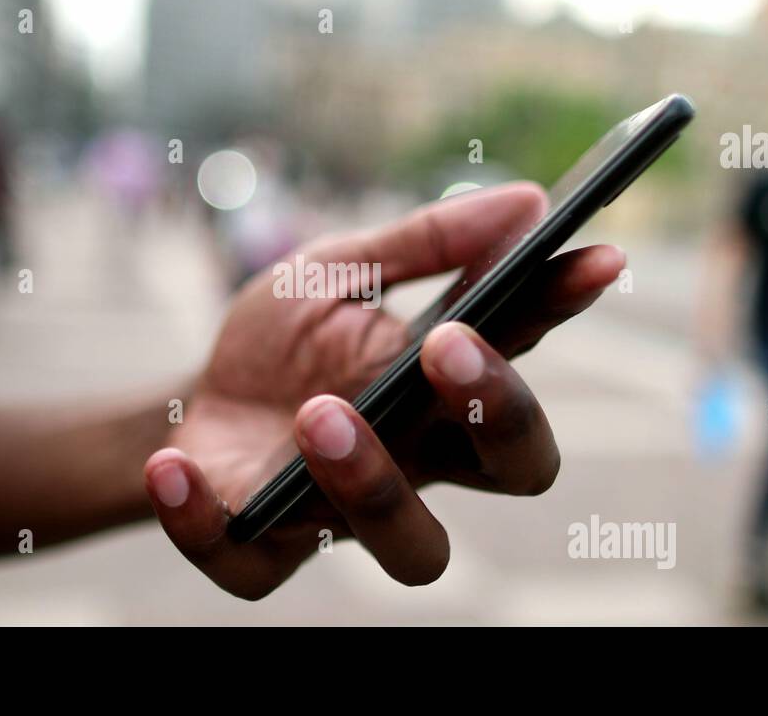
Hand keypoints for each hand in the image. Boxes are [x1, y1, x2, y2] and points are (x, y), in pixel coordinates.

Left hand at [143, 182, 625, 598]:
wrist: (186, 407)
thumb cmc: (280, 342)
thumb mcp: (334, 270)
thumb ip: (420, 243)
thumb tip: (527, 198)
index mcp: (442, 392)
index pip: (522, 353)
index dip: (560, 309)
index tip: (592, 256)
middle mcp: (419, 462)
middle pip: (517, 468)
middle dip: (499, 409)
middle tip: (444, 344)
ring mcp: (347, 516)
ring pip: (418, 550)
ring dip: (374, 481)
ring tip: (317, 414)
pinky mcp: (263, 553)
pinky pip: (253, 568)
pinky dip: (207, 521)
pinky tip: (176, 466)